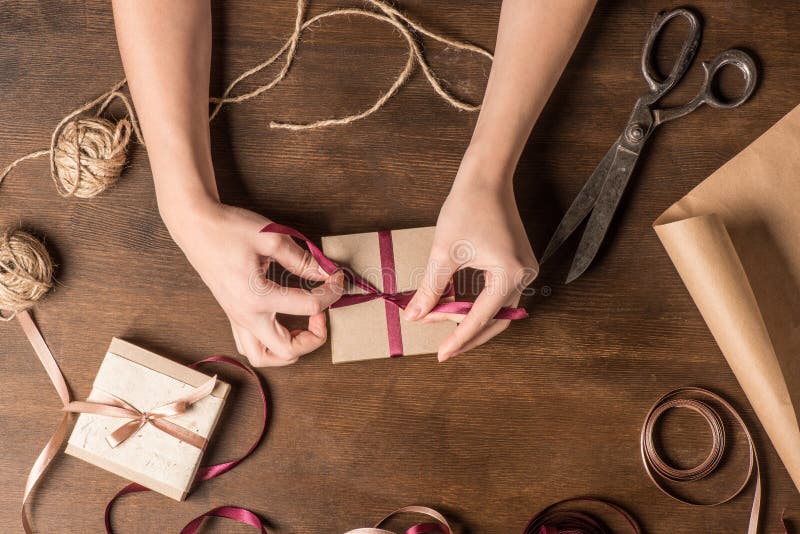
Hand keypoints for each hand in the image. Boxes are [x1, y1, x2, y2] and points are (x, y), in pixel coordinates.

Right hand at [165, 199, 343, 366]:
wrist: (195, 227)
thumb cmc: (228, 229)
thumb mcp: (272, 238)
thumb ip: (302, 259)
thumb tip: (325, 272)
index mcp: (258, 297)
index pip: (309, 306)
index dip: (332, 292)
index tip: (338, 277)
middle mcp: (246, 315)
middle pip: (288, 350)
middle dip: (314, 336)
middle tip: (321, 310)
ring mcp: (237, 318)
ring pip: (264, 357)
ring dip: (289, 349)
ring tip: (302, 325)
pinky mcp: (232, 315)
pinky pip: (251, 345)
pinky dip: (270, 344)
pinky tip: (282, 323)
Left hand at [403, 155, 537, 361]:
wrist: (485, 177)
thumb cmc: (466, 207)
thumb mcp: (443, 253)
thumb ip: (430, 289)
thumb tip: (414, 316)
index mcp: (509, 274)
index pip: (480, 318)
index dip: (458, 338)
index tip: (440, 354)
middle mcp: (524, 276)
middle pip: (497, 321)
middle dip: (468, 334)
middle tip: (444, 347)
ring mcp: (524, 270)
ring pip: (499, 310)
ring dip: (472, 319)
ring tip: (443, 324)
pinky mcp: (518, 264)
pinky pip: (499, 294)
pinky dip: (478, 304)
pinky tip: (455, 306)